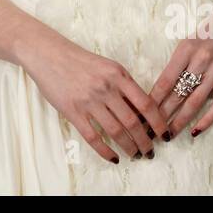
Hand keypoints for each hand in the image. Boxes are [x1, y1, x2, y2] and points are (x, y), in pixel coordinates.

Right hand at [21, 28, 169, 163]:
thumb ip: (124, 85)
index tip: (164, 134)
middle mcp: (106, 88)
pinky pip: (93, 137)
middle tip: (150, 151)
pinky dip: (105, 151)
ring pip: (115, 132)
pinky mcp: (72, 111)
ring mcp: (89, 100)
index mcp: (118, 75)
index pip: (145, 103)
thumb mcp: (108, 66)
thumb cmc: (79, 60)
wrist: (48, 54)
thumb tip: (142, 111)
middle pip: (133, 122)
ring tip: (135, 155)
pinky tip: (113, 158)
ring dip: (128, 147)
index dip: (158, 122)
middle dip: (145, 141)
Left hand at [148, 14, 212, 138]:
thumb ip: (176, 63)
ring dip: (180, 121)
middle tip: (149, 130)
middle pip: (178, 93)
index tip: (141, 113)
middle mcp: (201, 60)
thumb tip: (158, 89)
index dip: (152, 100)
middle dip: (161, 114)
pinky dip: (207, 119)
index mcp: (185, 49)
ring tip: (168, 135)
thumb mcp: (188, 41)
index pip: (165, 80)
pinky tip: (196, 130)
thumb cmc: (209, 32)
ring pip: (195, 101)